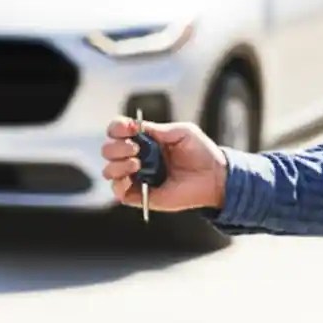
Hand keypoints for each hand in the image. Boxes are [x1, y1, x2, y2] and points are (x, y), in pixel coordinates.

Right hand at [101, 116, 227, 211]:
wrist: (214, 176)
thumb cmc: (200, 152)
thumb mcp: (182, 132)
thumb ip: (157, 129)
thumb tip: (135, 127)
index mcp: (144, 139)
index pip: (117, 130)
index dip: (117, 128)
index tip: (128, 129)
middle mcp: (136, 157)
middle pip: (108, 150)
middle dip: (117, 147)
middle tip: (136, 149)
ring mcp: (137, 177)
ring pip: (109, 170)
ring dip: (118, 165)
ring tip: (137, 165)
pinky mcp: (141, 195)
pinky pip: (118, 192)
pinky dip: (119, 184)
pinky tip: (134, 175)